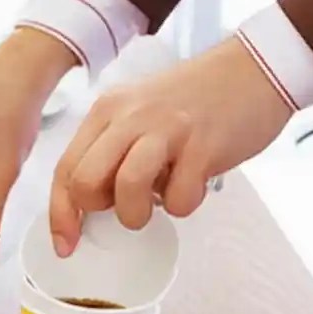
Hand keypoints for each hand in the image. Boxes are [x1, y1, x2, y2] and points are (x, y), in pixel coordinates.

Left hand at [49, 36, 291, 255]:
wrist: (251, 69)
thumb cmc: (192, 100)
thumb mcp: (136, 113)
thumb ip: (110, 148)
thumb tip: (92, 200)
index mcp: (105, 112)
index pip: (65, 170)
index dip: (60, 214)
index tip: (66, 244)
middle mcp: (128, 118)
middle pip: (85, 182)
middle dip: (100, 209)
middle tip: (126, 203)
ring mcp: (165, 130)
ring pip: (126, 188)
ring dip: (138, 212)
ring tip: (158, 202)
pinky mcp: (203, 145)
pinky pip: (179, 197)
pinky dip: (183, 205)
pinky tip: (193, 184)